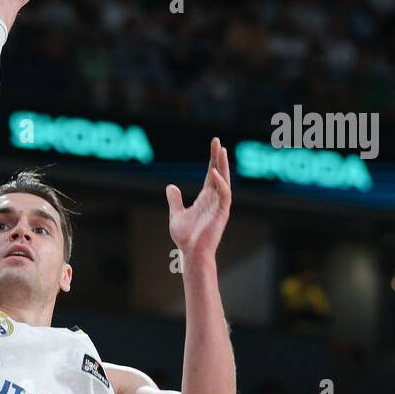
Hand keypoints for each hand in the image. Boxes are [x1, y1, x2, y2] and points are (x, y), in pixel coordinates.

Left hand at [166, 137, 232, 259]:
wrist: (191, 252)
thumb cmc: (186, 237)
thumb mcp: (176, 215)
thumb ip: (175, 200)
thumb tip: (171, 186)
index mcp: (206, 198)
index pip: (211, 174)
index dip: (212, 160)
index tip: (214, 146)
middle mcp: (214, 199)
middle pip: (218, 173)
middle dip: (218, 157)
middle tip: (217, 141)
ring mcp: (219, 205)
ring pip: (223, 180)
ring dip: (222, 165)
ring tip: (220, 150)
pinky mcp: (222, 212)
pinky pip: (223, 194)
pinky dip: (220, 183)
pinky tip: (213, 172)